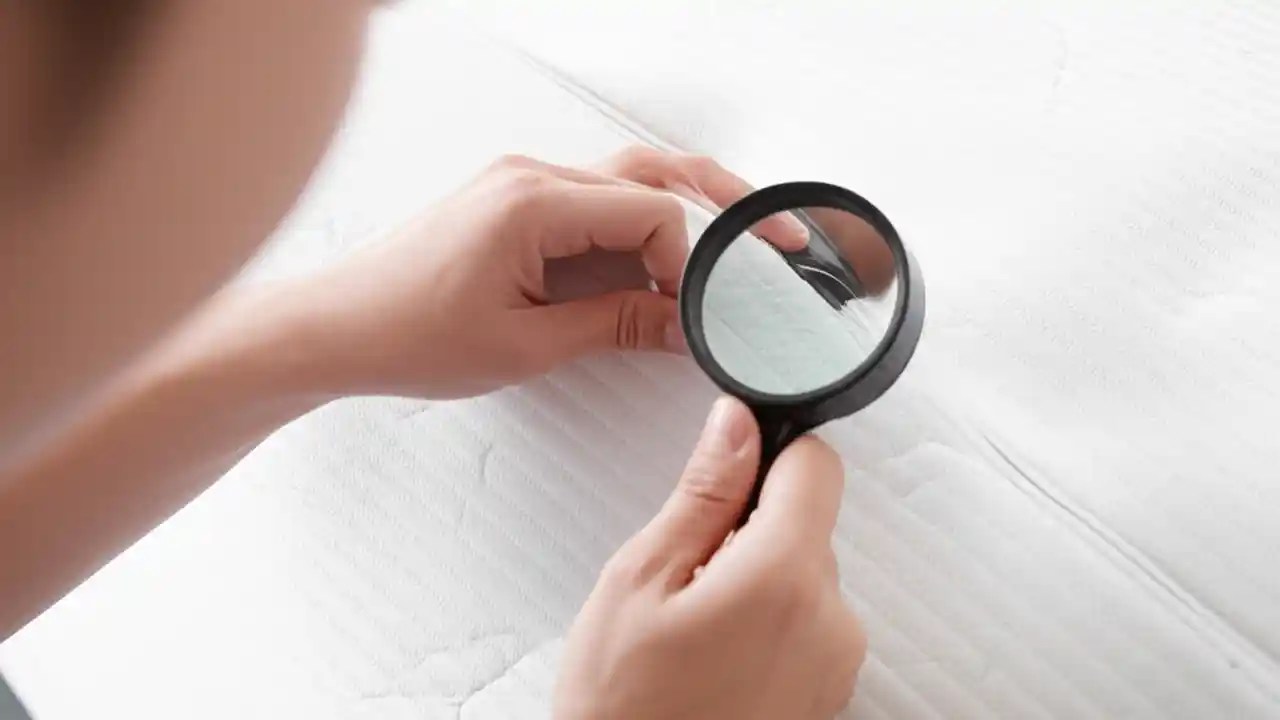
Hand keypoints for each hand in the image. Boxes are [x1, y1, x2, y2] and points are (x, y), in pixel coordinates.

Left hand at [290, 147, 808, 399]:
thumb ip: (615, 324)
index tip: (707, 315)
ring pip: (628, 181)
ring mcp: (521, 183)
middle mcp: (531, 177)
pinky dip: (636, 228)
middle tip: (778, 235)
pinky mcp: (514, 202)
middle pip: (653, 172)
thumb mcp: (525, 345)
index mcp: (534, 203)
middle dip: (722, 203)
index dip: (691, 266)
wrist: (333, 327)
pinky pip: (594, 202)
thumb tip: (682, 325)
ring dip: (682, 210)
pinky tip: (657, 265)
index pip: (651, 214)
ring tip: (736, 241)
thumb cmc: (406, 333)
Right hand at [554, 397, 865, 718]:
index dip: (769, 455)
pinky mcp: (830, 695)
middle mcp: (831, 620)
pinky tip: (715, 660)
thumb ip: (702, 494)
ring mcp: (836, 664)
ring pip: (806, 574)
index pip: (817, 465)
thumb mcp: (639, 582)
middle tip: (685, 581)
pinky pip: (808, 624)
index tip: (729, 477)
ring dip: (757, 580)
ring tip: (694, 632)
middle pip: (809, 523)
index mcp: (784, 578)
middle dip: (750, 531)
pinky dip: (768, 624)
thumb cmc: (620, 710)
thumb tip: (736, 423)